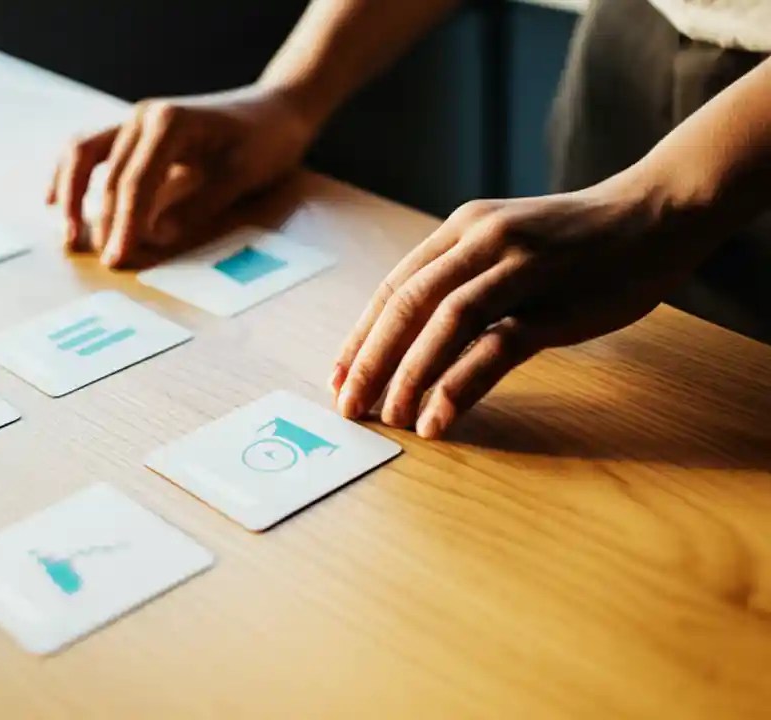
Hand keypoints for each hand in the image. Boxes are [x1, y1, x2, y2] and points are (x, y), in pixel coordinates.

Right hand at [45, 85, 314, 267]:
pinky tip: (53, 202)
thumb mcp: (240, 177)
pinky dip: (69, 175)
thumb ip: (198, 206)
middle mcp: (142, 116)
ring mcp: (132, 121)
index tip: (118, 260)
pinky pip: (88, 151)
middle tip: (110, 263)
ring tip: (69, 239)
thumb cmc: (264, 143)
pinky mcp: (130, 133)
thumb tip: (155, 237)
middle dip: (107, 224)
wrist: (275, 112)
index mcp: (169, 122)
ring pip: (83, 157)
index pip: (136, 182)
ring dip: (72, 197)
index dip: (126, 225)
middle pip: (111, 178)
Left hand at [329, 175, 718, 438]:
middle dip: (369, 360)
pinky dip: (458, 385)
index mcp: (461, 229)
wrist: (658, 213)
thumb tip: (412, 337)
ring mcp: (517, 269)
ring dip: (407, 375)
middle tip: (347, 406)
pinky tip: (439, 417)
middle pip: (405, 304)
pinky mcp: (554, 303)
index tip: (338, 377)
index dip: (361, 336)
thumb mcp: (507, 246)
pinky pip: (494, 347)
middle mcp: (480, 240)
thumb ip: (463, 279)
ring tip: (389, 418)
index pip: (393, 287)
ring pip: (443, 323)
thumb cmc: (577, 242)